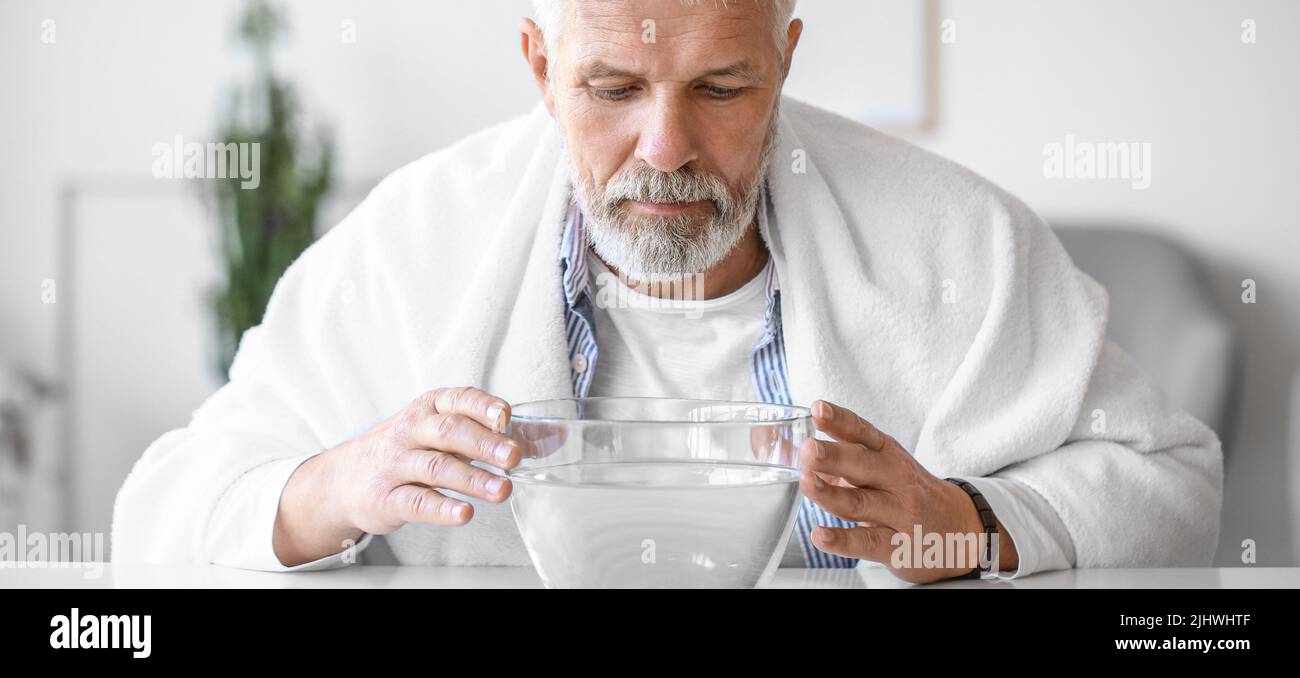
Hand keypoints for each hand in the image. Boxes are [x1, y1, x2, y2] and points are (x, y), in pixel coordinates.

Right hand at [272, 386, 519, 565]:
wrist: (346, 478)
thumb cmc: (409, 449)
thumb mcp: (447, 433)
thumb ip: (498, 435)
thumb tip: (553, 438)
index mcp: (430, 408)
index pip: (458, 400)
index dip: (483, 407)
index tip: (507, 416)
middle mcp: (411, 431)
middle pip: (449, 432)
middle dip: (484, 443)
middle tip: (514, 456)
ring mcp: (396, 465)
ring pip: (435, 468)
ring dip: (472, 479)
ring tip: (503, 490)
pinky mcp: (386, 498)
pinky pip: (415, 502)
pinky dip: (441, 509)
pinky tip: (464, 513)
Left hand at [797, 399, 1017, 582]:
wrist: (959, 528)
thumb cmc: (908, 492)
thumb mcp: (884, 466)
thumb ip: (843, 458)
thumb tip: (797, 453)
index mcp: (888, 454)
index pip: (863, 433)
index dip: (840, 420)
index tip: (818, 410)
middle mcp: (895, 480)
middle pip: (862, 465)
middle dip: (833, 456)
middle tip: (808, 450)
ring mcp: (898, 513)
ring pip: (860, 503)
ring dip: (830, 494)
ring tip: (806, 484)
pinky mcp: (897, 546)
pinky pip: (866, 542)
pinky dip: (841, 540)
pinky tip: (820, 535)